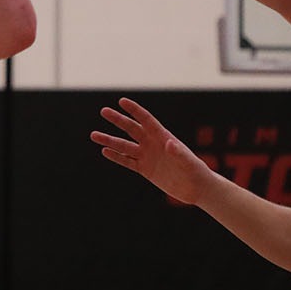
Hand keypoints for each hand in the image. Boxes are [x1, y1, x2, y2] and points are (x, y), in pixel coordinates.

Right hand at [91, 97, 211, 205]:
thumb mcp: (189, 162)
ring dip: (110, 140)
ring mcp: (148, 156)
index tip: (121, 101)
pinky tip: (105, 151)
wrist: (196, 188)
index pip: (146, 120)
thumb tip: (169, 143)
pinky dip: (116, 157)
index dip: (134, 110)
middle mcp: (153, 144)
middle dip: (117, 120)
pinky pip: (127, 162)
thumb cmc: (196, 172)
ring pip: (125, 146)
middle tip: (103, 111)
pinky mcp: (145, 169)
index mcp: (164, 137)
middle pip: (132, 129)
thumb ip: (179, 153)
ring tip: (94, 135)